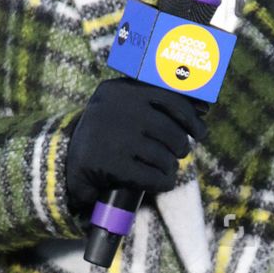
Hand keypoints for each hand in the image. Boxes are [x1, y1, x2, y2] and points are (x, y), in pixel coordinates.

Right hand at [65, 76, 207, 211]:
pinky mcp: (110, 164)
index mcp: (122, 89)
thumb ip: (160, 102)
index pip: (170, 98)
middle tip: (179, 152)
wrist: (70, 162)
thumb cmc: (109, 133)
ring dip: (170, 166)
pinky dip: (163, 182)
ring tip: (166, 167)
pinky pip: (152, 177)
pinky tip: (162, 182)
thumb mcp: (126, 108)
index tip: (200, 131)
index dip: (191, 117)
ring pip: (164, 156)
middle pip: (171, 131)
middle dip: (180, 146)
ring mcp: (114, 137)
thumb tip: (203, 107)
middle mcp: (118, 109)